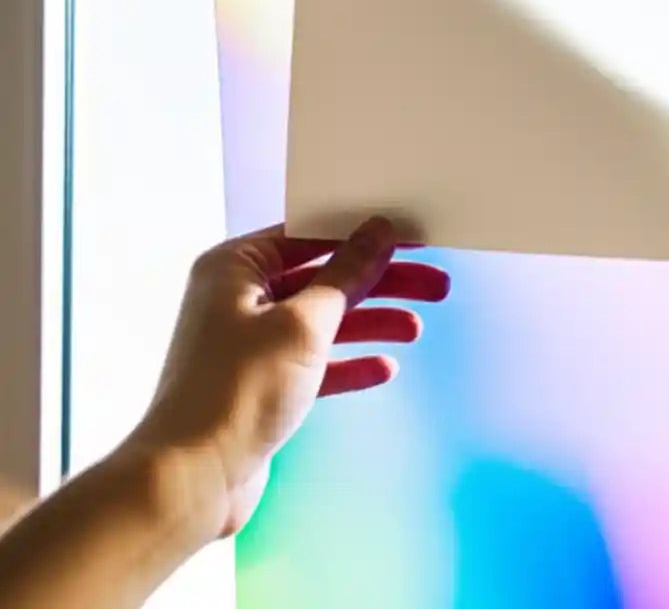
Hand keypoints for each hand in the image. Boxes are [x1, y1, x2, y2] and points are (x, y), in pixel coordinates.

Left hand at [126, 217, 449, 541]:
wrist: (193, 476)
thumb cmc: (239, 388)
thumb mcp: (304, 323)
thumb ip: (347, 276)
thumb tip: (378, 232)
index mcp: (234, 267)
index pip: (309, 236)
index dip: (363, 236)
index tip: (411, 238)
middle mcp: (238, 298)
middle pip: (323, 279)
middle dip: (380, 283)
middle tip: (436, 285)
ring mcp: (249, 344)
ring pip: (324, 321)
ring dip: (371, 323)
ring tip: (416, 328)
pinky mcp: (261, 385)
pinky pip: (315, 362)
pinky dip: (349, 363)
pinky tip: (384, 367)